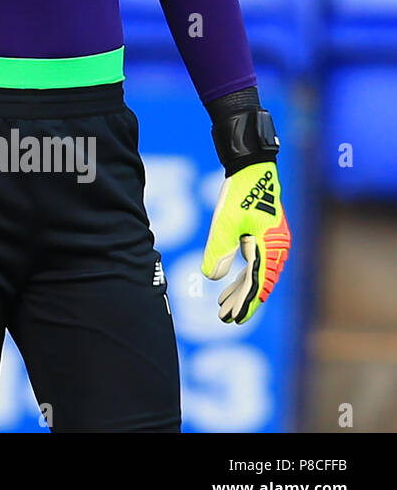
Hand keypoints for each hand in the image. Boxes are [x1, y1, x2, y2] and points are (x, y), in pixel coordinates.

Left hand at [201, 161, 290, 323]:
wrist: (253, 170)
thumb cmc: (240, 194)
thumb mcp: (225, 222)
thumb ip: (219, 250)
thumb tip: (212, 277)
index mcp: (270, 247)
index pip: (257, 284)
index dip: (244, 303)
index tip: (232, 318)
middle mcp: (277, 249)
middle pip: (260, 284)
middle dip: (242, 302)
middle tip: (225, 319)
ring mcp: (274, 243)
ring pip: (259, 275)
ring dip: (242, 291)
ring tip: (223, 306)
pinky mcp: (267, 238)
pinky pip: (258, 264)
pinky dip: (244, 276)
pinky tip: (230, 284)